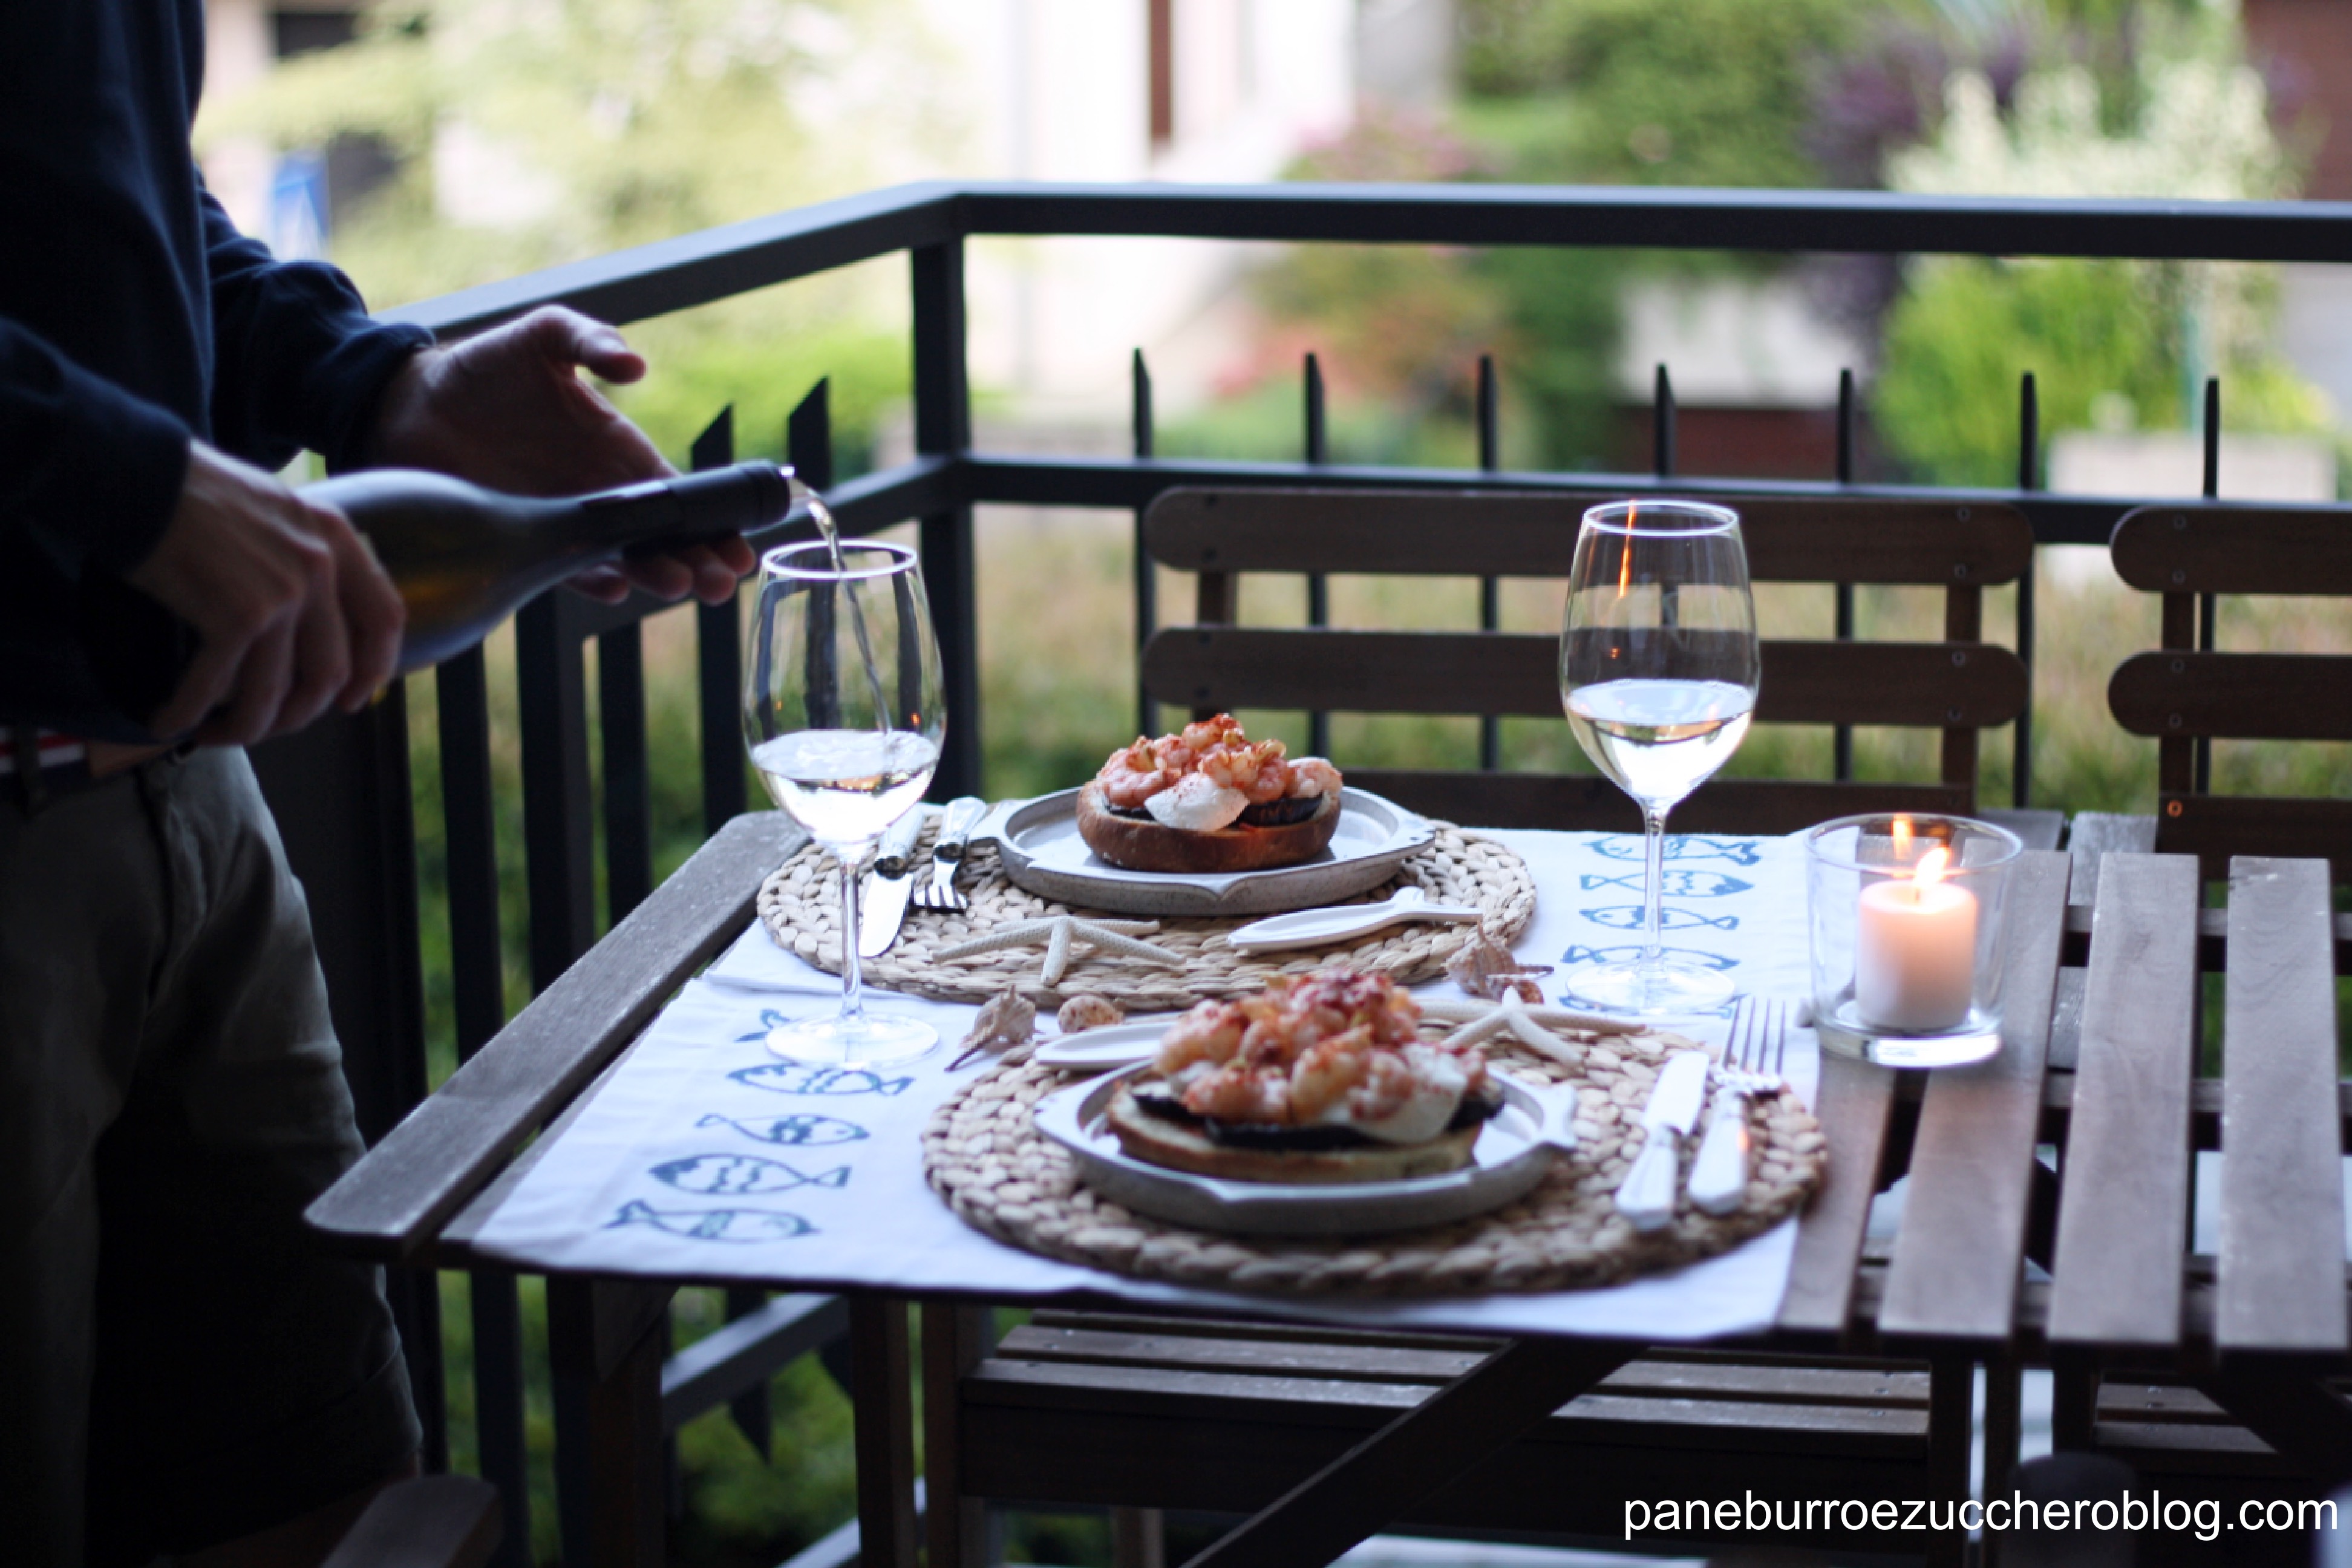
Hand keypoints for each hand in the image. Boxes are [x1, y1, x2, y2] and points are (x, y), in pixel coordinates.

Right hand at [130, 441, 405, 744]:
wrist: (140, 478)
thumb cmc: (196, 494)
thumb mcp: (280, 511)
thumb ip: (307, 557)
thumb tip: (314, 621)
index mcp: (338, 540)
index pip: (384, 619)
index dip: (373, 671)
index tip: (353, 700)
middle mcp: (321, 569)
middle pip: (330, 674)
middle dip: (296, 715)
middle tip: (263, 723)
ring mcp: (283, 595)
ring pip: (276, 694)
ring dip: (244, 727)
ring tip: (212, 731)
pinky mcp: (236, 617)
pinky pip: (217, 688)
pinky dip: (188, 712)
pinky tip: (169, 719)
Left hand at [364, 305, 752, 604]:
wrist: (408, 402)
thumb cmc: (482, 365)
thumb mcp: (541, 335)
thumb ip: (588, 340)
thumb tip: (635, 367)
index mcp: (616, 447)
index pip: (678, 491)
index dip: (712, 518)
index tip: (739, 542)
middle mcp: (600, 489)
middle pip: (664, 535)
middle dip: (699, 559)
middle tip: (721, 579)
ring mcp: (564, 518)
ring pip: (625, 558)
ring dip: (657, 575)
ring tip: (680, 585)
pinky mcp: (524, 537)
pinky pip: (567, 569)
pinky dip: (593, 582)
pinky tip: (617, 589)